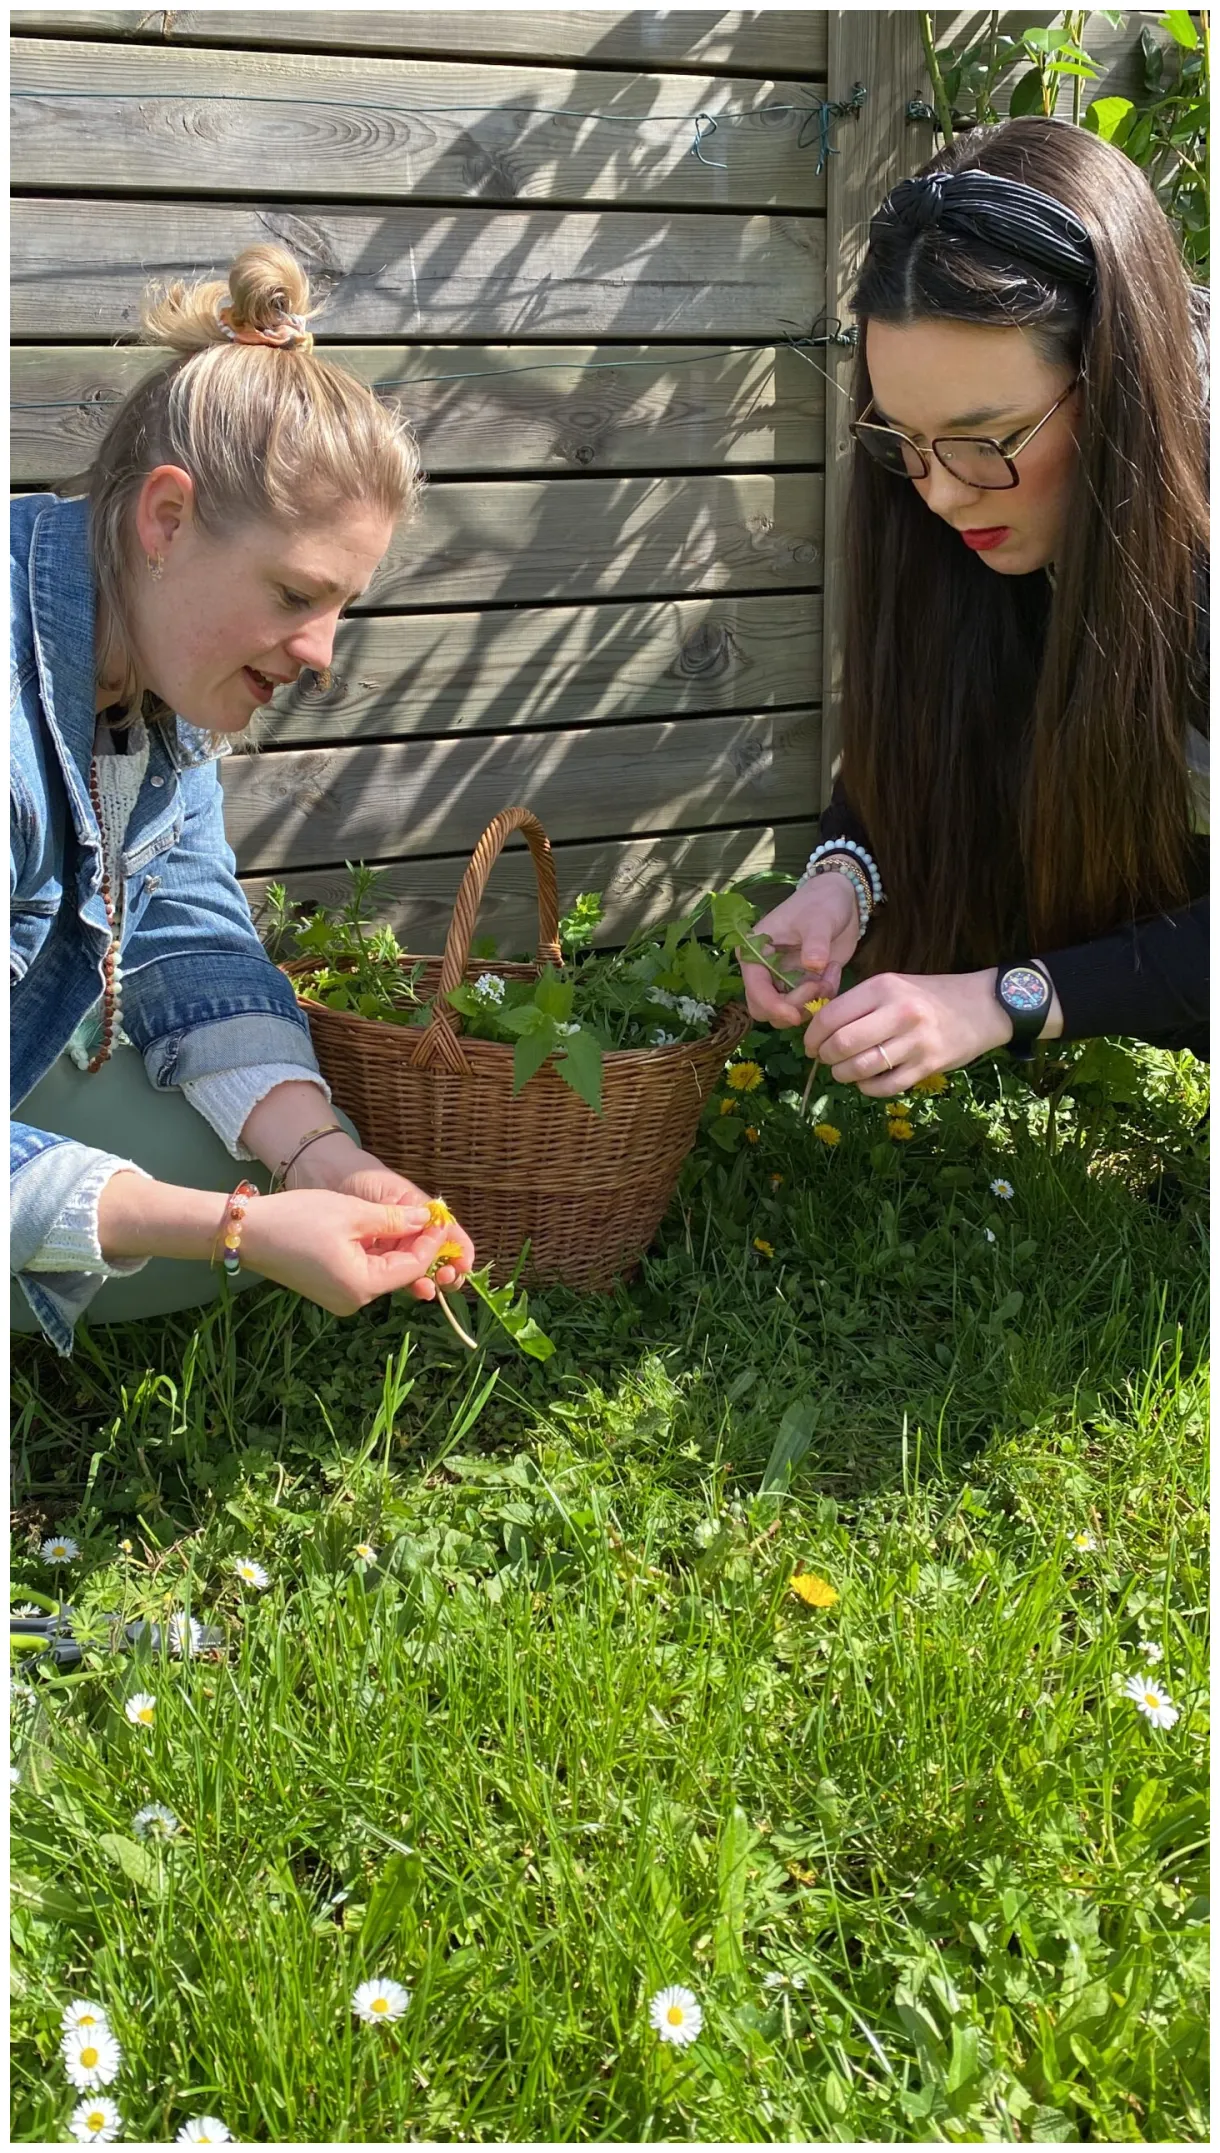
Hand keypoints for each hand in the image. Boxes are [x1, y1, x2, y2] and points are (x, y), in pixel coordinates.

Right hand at [96, 1173, 459, 1317]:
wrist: (247, 1232)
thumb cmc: (298, 1220)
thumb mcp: (353, 1213)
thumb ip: (394, 1221)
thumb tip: (427, 1221)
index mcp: (363, 1286)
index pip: (412, 1267)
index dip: (431, 1241)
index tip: (440, 1216)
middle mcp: (355, 1301)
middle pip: (399, 1273)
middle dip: (418, 1246)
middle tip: (430, 1218)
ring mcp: (340, 1298)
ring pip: (382, 1272)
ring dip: (396, 1248)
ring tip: (409, 1220)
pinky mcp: (328, 1290)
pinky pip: (363, 1272)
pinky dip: (375, 1253)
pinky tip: (380, 1230)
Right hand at [738, 874, 859, 1026]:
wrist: (841, 900)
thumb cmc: (822, 902)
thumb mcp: (819, 918)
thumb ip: (815, 942)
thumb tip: (813, 965)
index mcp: (755, 952)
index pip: (755, 990)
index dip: (773, 1006)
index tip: (796, 1014)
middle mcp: (764, 970)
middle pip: (765, 1009)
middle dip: (791, 1007)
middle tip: (817, 987)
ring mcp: (783, 979)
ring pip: (787, 1012)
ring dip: (810, 1003)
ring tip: (829, 975)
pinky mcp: (802, 985)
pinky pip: (808, 1005)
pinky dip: (824, 997)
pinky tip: (834, 971)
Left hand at [802, 968, 1015, 1093]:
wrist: (982, 1006)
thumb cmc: (929, 996)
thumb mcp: (894, 985)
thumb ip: (859, 1003)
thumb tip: (817, 1029)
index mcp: (883, 987)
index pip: (831, 1016)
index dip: (812, 1036)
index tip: (810, 1045)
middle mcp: (899, 1012)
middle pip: (841, 1044)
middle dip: (824, 1057)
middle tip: (824, 1059)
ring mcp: (915, 1041)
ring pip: (860, 1068)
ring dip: (843, 1075)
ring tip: (843, 1071)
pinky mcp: (928, 1065)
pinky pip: (885, 1087)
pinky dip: (867, 1088)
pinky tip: (866, 1082)